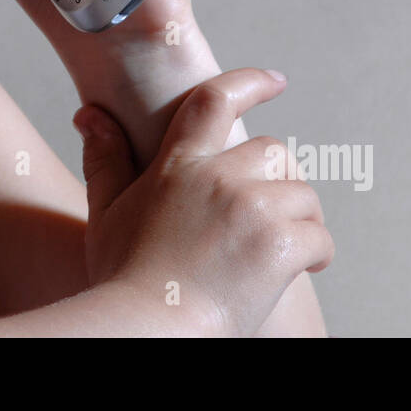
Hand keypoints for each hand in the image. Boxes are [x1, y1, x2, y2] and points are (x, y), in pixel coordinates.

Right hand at [74, 69, 334, 337]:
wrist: (146, 329)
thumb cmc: (124, 279)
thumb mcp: (108, 212)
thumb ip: (105, 158)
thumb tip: (90, 114)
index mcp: (178, 165)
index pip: (215, 101)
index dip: (249, 84)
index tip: (275, 82)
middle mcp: (218, 177)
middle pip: (276, 153)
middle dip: (281, 180)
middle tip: (274, 210)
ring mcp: (251, 210)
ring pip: (304, 195)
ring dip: (302, 218)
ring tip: (284, 247)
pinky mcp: (279, 246)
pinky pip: (319, 238)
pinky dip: (317, 253)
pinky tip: (300, 270)